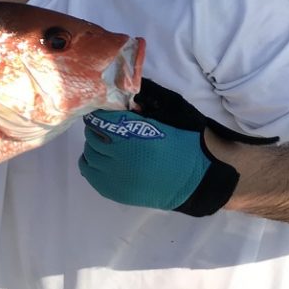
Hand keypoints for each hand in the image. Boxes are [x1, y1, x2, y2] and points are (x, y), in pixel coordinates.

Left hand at [78, 79, 276, 215]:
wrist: (198, 179)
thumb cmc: (186, 143)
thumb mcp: (169, 114)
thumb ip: (144, 104)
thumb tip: (122, 96)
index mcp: (133, 136)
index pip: (101, 118)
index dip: (102, 112)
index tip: (106, 109)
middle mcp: (119, 157)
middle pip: (93, 135)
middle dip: (99, 127)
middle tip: (109, 125)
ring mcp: (115, 177)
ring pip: (89, 154)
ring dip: (95, 145)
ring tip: (109, 143)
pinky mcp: (115, 192)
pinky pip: (90, 173)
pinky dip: (93, 163)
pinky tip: (105, 159)